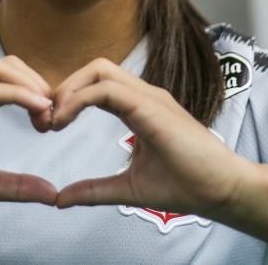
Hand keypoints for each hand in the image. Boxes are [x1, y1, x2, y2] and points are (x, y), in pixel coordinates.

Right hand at [0, 56, 57, 222]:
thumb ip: (16, 185)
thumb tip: (52, 194)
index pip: (10, 79)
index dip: (37, 93)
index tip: (51, 122)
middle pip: (8, 65)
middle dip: (38, 83)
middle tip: (53, 115)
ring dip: (31, 85)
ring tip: (47, 112)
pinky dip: (18, 95)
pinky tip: (37, 110)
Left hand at [50, 58, 254, 220]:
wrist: (223, 191)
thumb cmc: (186, 184)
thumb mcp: (127, 187)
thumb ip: (94, 190)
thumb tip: (60, 198)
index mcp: (138, 106)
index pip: (96, 83)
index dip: (67, 98)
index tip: (49, 126)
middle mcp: (143, 94)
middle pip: (94, 68)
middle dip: (63, 87)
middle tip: (45, 120)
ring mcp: (149, 96)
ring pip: (98, 70)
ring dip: (68, 90)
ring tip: (53, 120)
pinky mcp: (152, 107)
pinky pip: (107, 89)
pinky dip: (79, 99)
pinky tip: (65, 120)